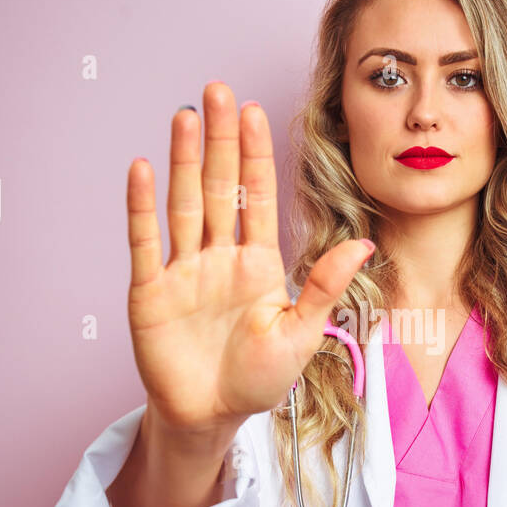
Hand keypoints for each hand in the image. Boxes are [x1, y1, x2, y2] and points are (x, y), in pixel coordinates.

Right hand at [124, 82, 373, 435]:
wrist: (211, 417)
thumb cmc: (257, 379)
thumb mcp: (301, 332)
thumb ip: (324, 285)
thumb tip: (363, 243)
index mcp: (257, 263)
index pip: (257, 197)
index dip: (255, 154)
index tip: (255, 111)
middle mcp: (219, 257)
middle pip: (218, 187)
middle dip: (219, 140)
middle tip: (218, 90)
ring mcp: (183, 271)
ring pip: (183, 203)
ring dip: (182, 159)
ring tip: (184, 114)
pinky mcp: (150, 292)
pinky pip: (146, 242)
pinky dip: (143, 206)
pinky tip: (143, 168)